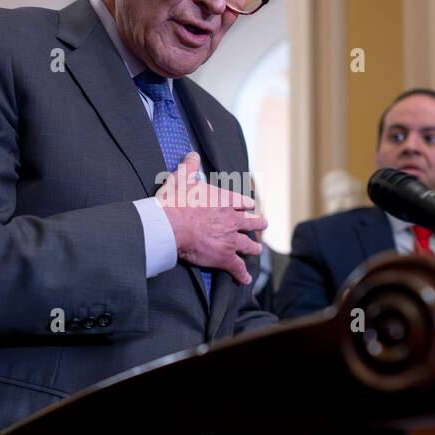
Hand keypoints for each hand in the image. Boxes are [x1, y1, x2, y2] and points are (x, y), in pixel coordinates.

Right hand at [157, 152, 267, 285]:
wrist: (171, 226)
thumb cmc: (176, 203)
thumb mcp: (182, 180)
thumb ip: (189, 167)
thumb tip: (192, 155)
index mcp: (224, 201)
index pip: (242, 202)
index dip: (247, 205)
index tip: (250, 206)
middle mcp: (232, 220)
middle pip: (252, 223)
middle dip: (259, 224)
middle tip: (263, 225)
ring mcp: (231, 240)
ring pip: (249, 245)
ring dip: (254, 248)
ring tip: (257, 251)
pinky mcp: (225, 257)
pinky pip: (238, 268)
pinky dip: (242, 275)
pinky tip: (245, 279)